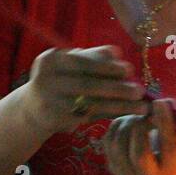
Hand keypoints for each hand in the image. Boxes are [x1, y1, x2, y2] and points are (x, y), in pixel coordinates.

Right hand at [23, 45, 149, 136]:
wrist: (34, 109)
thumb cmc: (60, 80)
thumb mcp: (70, 64)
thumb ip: (93, 56)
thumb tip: (117, 52)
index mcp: (50, 60)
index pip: (83, 62)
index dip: (107, 67)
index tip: (129, 70)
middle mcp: (46, 81)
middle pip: (88, 85)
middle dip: (118, 88)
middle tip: (140, 91)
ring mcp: (50, 103)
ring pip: (91, 104)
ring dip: (120, 105)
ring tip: (141, 106)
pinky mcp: (57, 121)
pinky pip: (89, 117)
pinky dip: (110, 114)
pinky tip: (126, 114)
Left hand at [102, 99, 175, 174]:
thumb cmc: (173, 155)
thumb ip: (174, 123)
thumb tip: (165, 102)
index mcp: (172, 172)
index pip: (168, 148)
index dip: (164, 123)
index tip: (160, 102)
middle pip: (139, 154)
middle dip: (141, 125)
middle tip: (147, 111)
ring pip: (119, 145)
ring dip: (128, 123)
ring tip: (140, 117)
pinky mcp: (112, 167)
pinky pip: (109, 140)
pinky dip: (118, 125)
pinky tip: (129, 122)